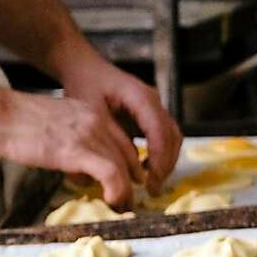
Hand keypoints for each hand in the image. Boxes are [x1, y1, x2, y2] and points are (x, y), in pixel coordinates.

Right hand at [0, 88, 151, 208]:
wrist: (0, 115)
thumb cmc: (16, 122)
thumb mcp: (55, 124)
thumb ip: (72, 139)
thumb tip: (78, 164)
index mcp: (91, 112)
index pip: (122, 140)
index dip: (129, 164)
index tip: (128, 180)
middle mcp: (97, 120)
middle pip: (128, 154)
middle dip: (131, 179)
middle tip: (128, 199)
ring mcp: (89, 134)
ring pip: (122, 165)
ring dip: (125, 191)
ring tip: (121, 207)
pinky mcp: (78, 150)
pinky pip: (110, 172)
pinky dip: (116, 189)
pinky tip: (112, 200)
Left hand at [55, 51, 181, 191]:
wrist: (85, 67)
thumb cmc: (85, 84)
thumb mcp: (88, 110)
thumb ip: (103, 137)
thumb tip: (114, 169)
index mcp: (140, 97)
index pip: (159, 130)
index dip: (159, 157)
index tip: (152, 180)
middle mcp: (153, 100)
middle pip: (172, 136)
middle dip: (166, 164)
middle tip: (153, 189)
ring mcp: (155, 106)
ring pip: (172, 137)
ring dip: (165, 161)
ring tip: (152, 183)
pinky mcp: (150, 114)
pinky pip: (164, 136)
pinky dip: (160, 154)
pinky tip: (146, 169)